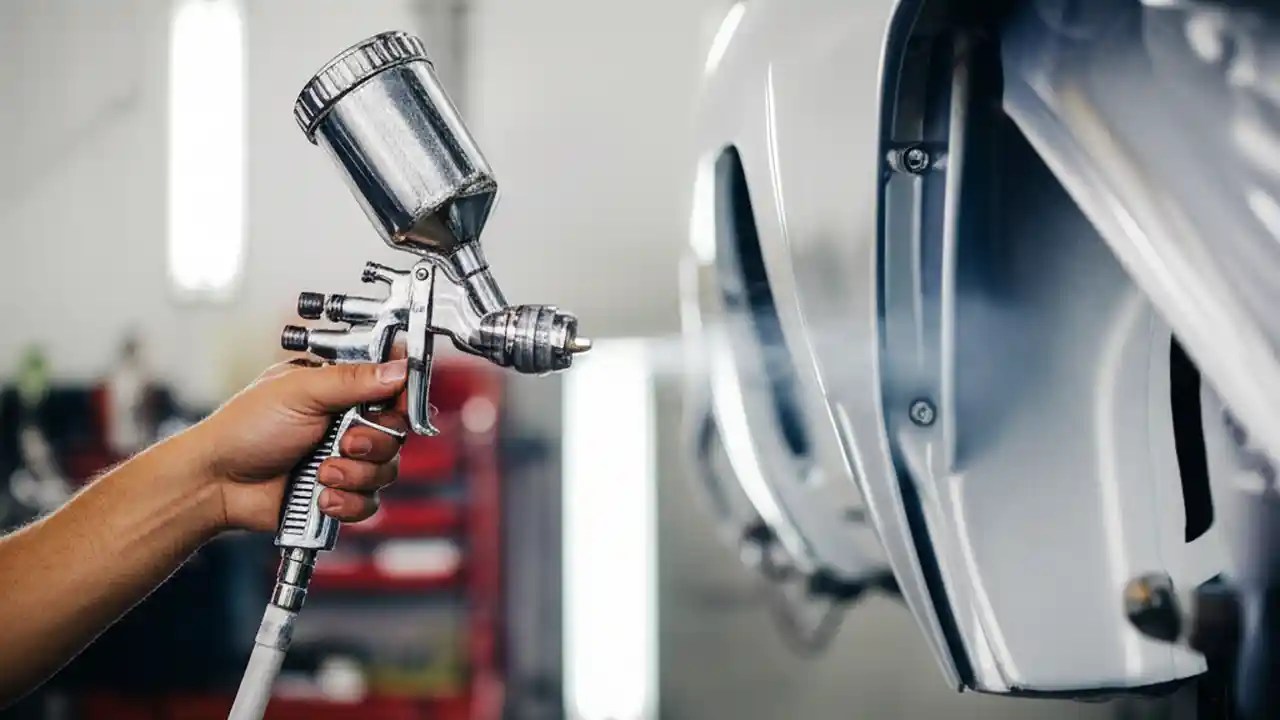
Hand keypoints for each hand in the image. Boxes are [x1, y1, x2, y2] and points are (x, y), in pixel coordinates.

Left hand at [185, 359, 408, 532]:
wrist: (217, 483)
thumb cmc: (245, 428)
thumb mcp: (300, 391)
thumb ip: (352, 379)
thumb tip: (398, 369)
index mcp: (340, 387)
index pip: (392, 384)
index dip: (402, 395)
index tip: (397, 404)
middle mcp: (347, 421)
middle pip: (396, 431)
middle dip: (374, 443)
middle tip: (345, 444)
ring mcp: (345, 458)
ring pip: (387, 469)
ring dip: (356, 475)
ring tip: (322, 474)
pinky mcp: (340, 492)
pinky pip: (370, 502)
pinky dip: (348, 502)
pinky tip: (321, 497)